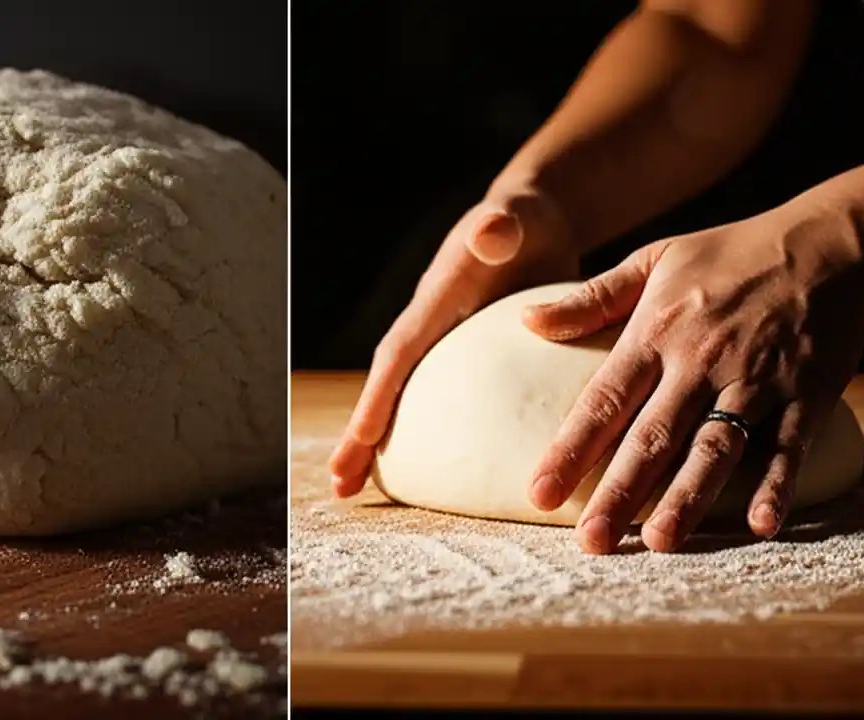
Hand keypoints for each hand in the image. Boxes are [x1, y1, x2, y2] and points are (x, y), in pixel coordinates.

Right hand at [330, 180, 578, 497]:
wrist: (525, 223)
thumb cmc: (523, 223)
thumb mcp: (515, 219)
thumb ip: (501, 226)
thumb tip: (491, 229)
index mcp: (435, 298)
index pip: (402, 350)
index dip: (379, 393)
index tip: (361, 435)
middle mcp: (425, 325)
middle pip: (385, 385)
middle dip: (359, 433)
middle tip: (338, 481)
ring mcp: (435, 344)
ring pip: (398, 399)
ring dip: (371, 444)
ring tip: (349, 490)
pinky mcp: (453, 360)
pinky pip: (426, 403)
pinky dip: (408, 436)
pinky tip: (407, 475)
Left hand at [523, 200, 863, 553]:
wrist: (830, 245)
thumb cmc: (730, 255)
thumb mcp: (653, 260)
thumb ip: (590, 299)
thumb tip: (525, 320)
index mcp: (656, 331)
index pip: (603, 400)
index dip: (570, 449)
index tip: (540, 493)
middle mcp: (701, 361)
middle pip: (653, 436)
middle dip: (619, 491)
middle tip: (591, 541)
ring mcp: (755, 380)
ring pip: (715, 447)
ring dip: (688, 497)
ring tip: (659, 541)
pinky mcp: (807, 394)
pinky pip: (788, 446)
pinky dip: (776, 485)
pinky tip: (759, 524)